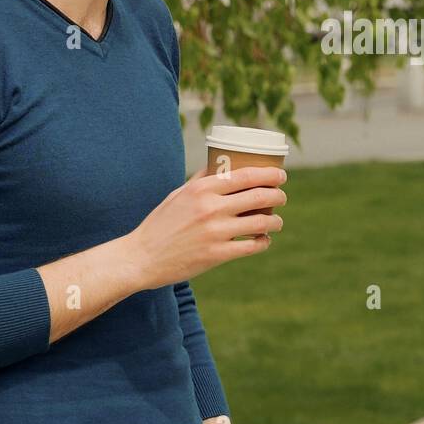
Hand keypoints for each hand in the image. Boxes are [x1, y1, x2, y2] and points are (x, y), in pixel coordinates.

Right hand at [124, 165, 286, 290]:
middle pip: (260, 197)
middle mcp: (211, 208)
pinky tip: (264, 240)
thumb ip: (201, 181)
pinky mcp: (217, 255)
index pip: (247, 175)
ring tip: (277, 221)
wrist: (142, 257)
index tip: (281, 176)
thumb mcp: (178, 195)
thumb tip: (221, 165)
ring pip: (261, 222)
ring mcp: (216, 233)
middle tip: (281, 197)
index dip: (270, 175)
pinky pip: (252, 246)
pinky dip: (263, 242)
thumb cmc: (161, 223)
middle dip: (278, 195)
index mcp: (202, 189)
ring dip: (276, 221)